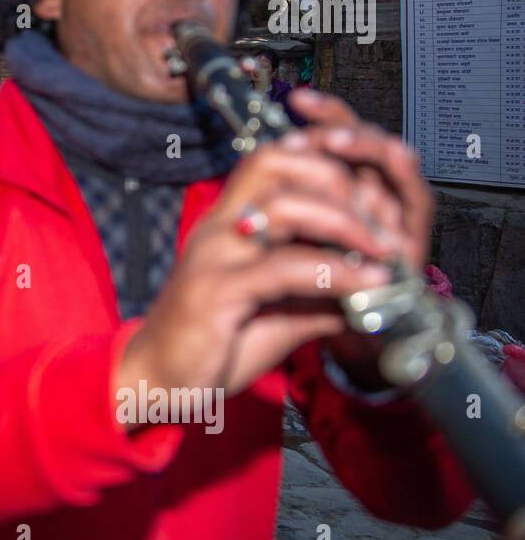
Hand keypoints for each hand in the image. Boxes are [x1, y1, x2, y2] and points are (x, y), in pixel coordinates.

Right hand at [117, 92, 422, 413]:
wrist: (156, 382)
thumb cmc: (211, 344)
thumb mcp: (279, 312)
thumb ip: (322, 293)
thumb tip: (377, 286)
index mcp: (229, 222)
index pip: (272, 160)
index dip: (323, 158)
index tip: (373, 189)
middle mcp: (218, 228)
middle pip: (275, 164)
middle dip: (339, 179)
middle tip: (383, 218)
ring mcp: (214, 256)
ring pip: (282, 207)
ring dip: (344, 221)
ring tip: (383, 248)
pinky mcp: (216, 292)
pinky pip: (283, 268)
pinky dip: (335, 272)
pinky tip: (367, 283)